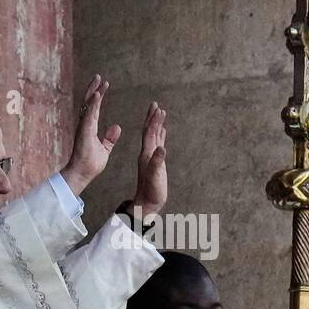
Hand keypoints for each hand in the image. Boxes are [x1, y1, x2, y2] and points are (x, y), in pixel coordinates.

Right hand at [61, 75, 119, 195]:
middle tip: (99, 77)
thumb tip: (117, 127)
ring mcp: (83, 127)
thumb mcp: (105, 149)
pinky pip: (89, 114)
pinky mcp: (84, 131)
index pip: (94, 108)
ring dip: (93, 91)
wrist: (82, 174)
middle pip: (88, 102)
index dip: (98, 96)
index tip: (103, 85)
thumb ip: (109, 138)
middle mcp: (85, 125)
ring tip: (99, 79)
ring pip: (87, 105)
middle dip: (94, 88)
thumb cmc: (90, 164)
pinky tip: (97, 94)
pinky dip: (93, 103)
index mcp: (89, 128)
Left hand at [131, 102, 166, 217]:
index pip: (149, 134)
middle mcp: (147, 154)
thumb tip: (161, 147)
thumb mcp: (155, 177)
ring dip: (156, 124)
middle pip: (149, 132)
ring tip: (160, 112)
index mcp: (146, 155)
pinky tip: (162, 130)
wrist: (147, 204)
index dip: (154, 121)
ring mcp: (151, 158)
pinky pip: (158, 144)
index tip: (158, 109)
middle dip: (152, 118)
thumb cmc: (152, 192)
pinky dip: (160, 135)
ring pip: (153, 136)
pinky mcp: (156, 162)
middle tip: (155, 104)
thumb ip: (157, 162)